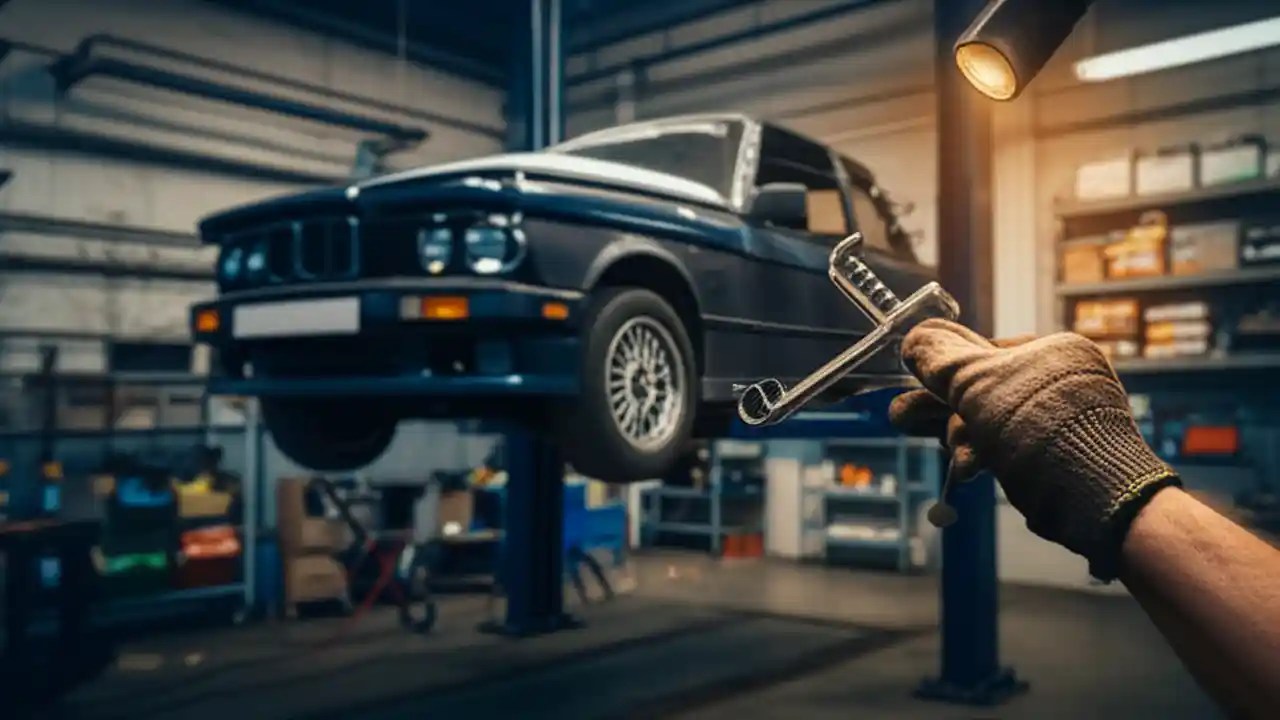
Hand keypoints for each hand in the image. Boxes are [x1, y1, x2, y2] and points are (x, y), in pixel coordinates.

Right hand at [888, 319, 1179, 579]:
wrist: (1095, 495)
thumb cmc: (1037, 427)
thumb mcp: (978, 385)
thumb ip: (942, 361)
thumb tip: (915, 338)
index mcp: (1049, 350)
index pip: (984, 349)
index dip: (944, 366)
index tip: (913, 378)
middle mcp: (1056, 381)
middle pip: (980, 390)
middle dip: (940, 409)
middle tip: (902, 417)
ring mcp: (1057, 419)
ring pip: (988, 423)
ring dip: (959, 439)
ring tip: (950, 456)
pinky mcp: (1053, 455)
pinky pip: (1006, 448)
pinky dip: (984, 457)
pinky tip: (967, 471)